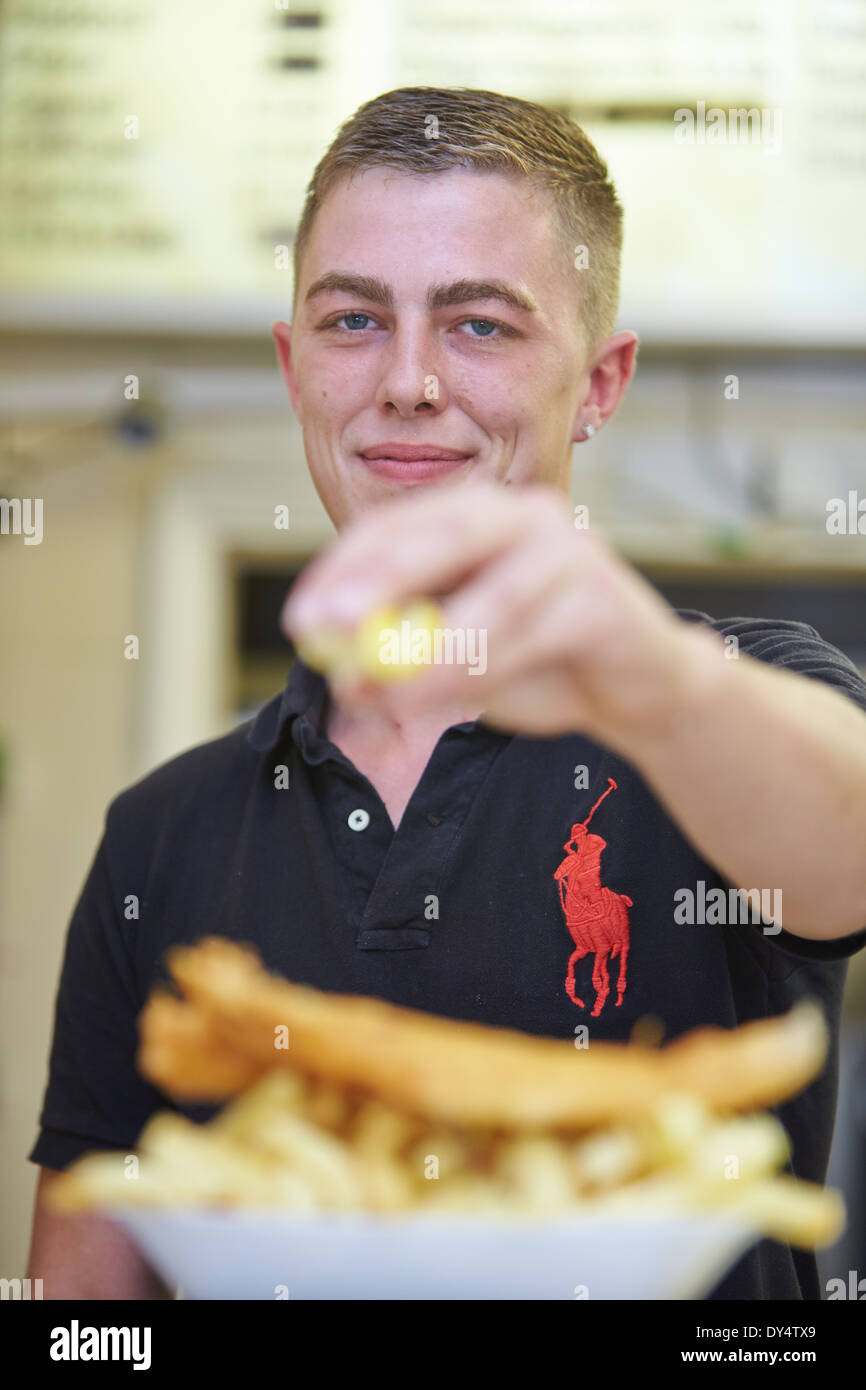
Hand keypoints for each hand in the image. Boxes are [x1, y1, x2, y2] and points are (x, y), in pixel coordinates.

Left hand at [281, 480, 723, 746]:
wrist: (637, 686)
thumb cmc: (541, 660)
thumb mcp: (462, 656)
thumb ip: (412, 655)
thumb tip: (345, 673)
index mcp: (479, 514)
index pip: (398, 524)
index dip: (344, 569)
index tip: (302, 619)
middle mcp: (525, 515)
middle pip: (447, 534)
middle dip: (380, 580)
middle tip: (326, 626)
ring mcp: (571, 550)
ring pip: (492, 598)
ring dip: (428, 651)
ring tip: (378, 689)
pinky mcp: (603, 599)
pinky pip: (532, 635)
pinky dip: (483, 670)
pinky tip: (449, 700)